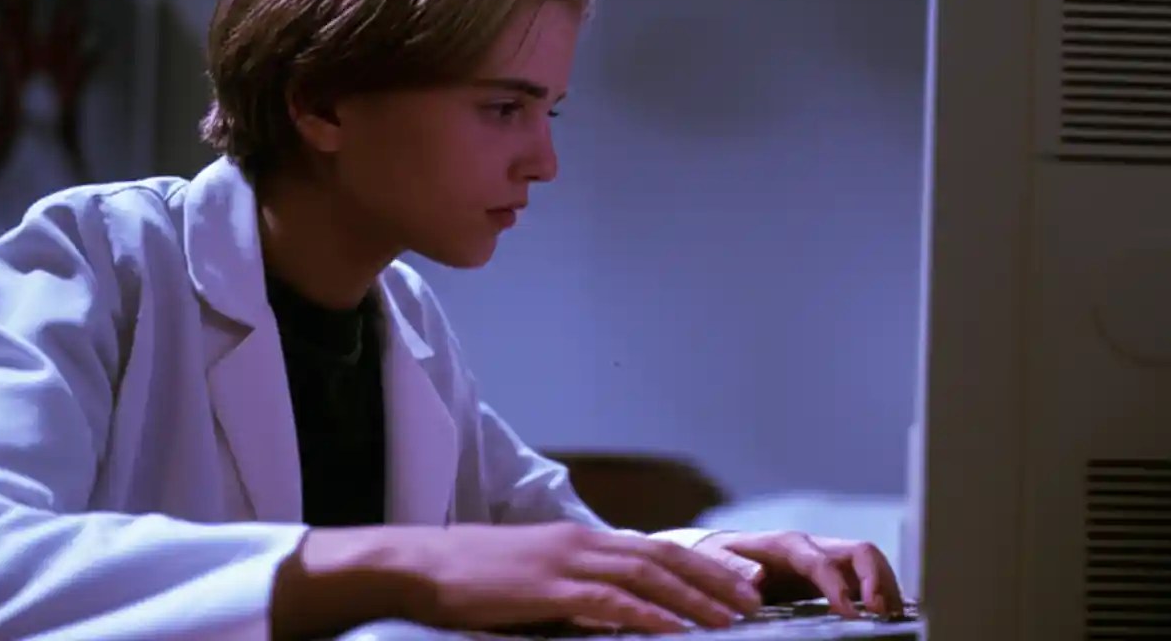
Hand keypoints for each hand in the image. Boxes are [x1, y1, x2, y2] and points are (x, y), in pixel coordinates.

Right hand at [271, 523, 761, 638]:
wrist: (419, 566)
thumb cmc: (471, 578)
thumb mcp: (532, 576)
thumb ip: (573, 587)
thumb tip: (610, 609)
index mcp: (578, 540)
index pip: (653, 549)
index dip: (699, 566)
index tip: (735, 584)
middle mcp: (580, 543)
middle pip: (661, 557)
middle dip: (712, 579)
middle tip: (751, 601)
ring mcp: (565, 562)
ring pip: (646, 575)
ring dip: (693, 598)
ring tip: (730, 619)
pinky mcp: (547, 587)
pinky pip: (609, 602)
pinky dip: (647, 614)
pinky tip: (674, 629)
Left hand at [692, 531, 903, 618]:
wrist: (722, 551)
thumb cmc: (719, 558)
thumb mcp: (718, 561)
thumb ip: (734, 568)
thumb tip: (757, 577)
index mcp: (787, 544)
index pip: (823, 563)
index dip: (839, 587)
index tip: (850, 615)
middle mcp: (813, 547)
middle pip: (861, 552)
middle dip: (878, 579)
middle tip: (883, 613)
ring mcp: (826, 558)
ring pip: (870, 563)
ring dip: (886, 587)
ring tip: (891, 617)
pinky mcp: (831, 573)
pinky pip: (864, 578)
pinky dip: (880, 593)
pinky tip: (885, 615)